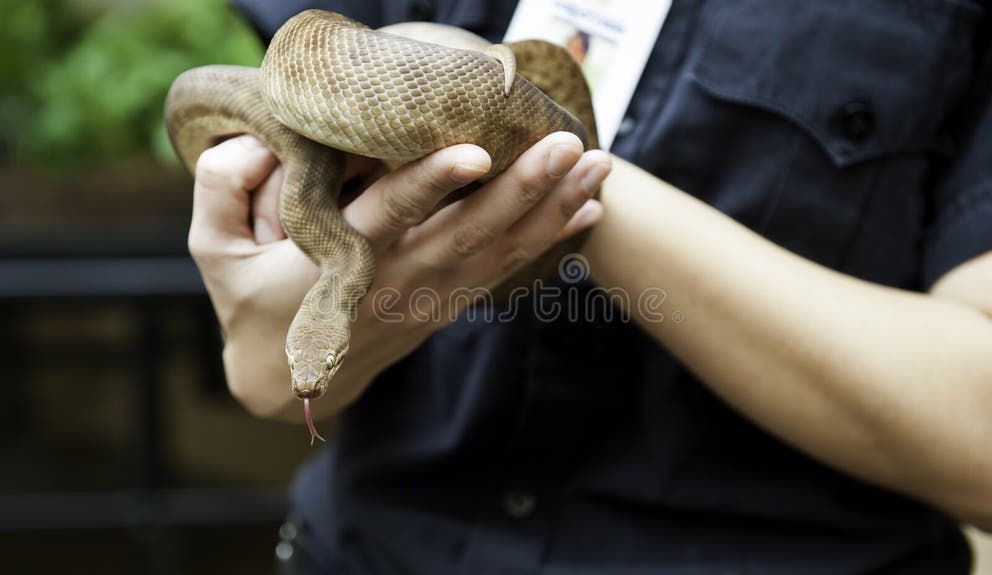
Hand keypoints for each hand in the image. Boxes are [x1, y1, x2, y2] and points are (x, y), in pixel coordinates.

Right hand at [188, 133, 610, 419]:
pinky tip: (587, 212)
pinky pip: (503, 272)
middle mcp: (394, 281)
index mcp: (339, 264)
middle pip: (466, 234)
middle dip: (523, 189)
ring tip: (598, 169)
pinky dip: (546, 243)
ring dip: (551, 212)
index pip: (388, 217)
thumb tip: (255, 146)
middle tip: (569, 146)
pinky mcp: (444, 307)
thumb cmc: (249, 306)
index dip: (431, 184)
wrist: (285, 386)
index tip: (476, 151)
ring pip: (497, 254)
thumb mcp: (212, 252)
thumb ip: (222, 190)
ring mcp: (427, 298)